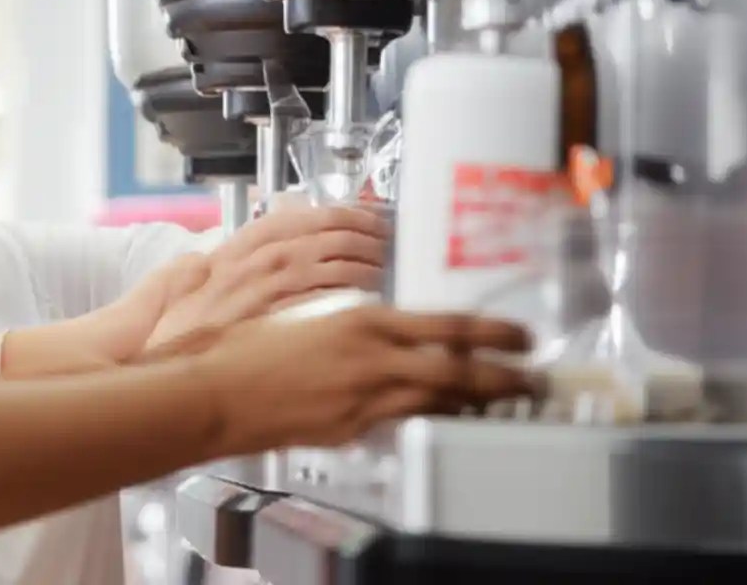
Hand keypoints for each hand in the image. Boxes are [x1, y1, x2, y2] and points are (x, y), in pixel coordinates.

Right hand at [142, 207, 388, 348]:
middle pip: (327, 236)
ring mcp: (269, 297)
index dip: (340, 212)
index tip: (363, 216)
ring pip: (335, 266)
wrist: (150, 366)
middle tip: (385, 244)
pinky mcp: (282, 331)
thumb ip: (216, 262)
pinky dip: (355, 302)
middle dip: (364, 237)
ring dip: (367, 266)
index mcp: (237, 250)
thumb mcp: (187, 283)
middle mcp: (255, 266)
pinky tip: (370, 308)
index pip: (300, 216)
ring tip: (384, 273)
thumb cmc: (171, 334)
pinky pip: (328, 307)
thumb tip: (229, 253)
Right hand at [187, 307, 532, 451]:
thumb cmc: (245, 348)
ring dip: (474, 403)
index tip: (520, 336)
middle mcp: (372, 360)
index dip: (492, 335)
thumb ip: (351, 325)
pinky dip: (426, 419)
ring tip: (500, 402)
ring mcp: (363, 400)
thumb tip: (381, 332)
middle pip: (457, 372)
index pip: (447, 327)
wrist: (214, 392)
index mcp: (362, 322)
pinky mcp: (349, 430)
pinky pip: (400, 423)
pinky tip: (440, 419)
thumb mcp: (307, 316)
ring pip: (436, 402)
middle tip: (532, 379)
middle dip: (502, 377)